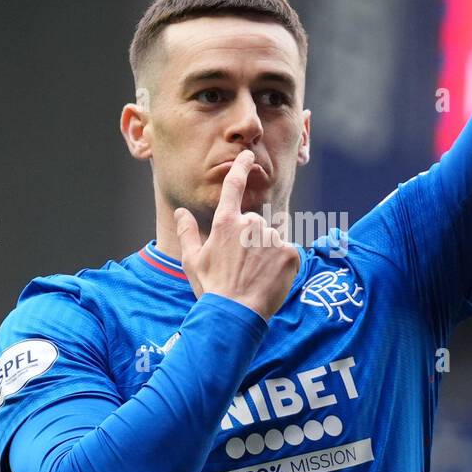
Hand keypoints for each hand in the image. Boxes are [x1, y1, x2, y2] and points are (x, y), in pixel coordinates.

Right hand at [174, 150, 300, 321]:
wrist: (235, 315)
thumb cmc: (211, 288)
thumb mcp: (192, 261)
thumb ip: (187, 232)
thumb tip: (181, 212)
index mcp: (225, 223)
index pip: (234, 186)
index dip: (241, 167)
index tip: (248, 156)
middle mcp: (250, 224)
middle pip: (255, 224)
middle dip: (251, 241)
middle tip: (242, 267)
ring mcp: (271, 237)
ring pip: (271, 240)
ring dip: (266, 254)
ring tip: (255, 277)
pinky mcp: (290, 252)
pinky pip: (287, 253)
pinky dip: (282, 264)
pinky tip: (269, 280)